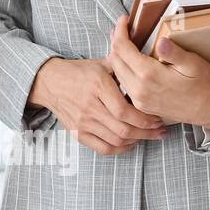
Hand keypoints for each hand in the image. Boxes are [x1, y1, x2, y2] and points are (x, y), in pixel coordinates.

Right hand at [30, 54, 166, 154]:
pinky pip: (103, 148)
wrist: (49, 82)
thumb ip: (122, 64)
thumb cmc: (78, 72)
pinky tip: (130, 143)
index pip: (125, 111)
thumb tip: (146, 60)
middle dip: (146, 133)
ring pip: (116, 140)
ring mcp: (82, 122)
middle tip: (160, 131)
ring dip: (136, 141)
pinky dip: (120, 149)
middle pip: (123, 128)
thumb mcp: (100, 64)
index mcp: (98, 86)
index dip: (144, 119)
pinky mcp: (78, 133)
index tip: (157, 118)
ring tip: (148, 136)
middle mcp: (90, 106)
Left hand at [105, 15, 209, 130]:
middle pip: (114, 59)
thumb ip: (174, 53)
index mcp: (149, 75)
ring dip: (117, 56)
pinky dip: (122, 70)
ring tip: (125, 43)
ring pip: (116, 72)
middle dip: (116, 41)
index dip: (120, 30)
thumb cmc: (205, 85)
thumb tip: (161, 41)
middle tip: (122, 29)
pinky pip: (123, 84)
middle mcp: (138, 89)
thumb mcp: (193, 64)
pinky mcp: (141, 106)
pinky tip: (130, 63)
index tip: (124, 19)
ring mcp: (138, 100)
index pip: (122, 48)